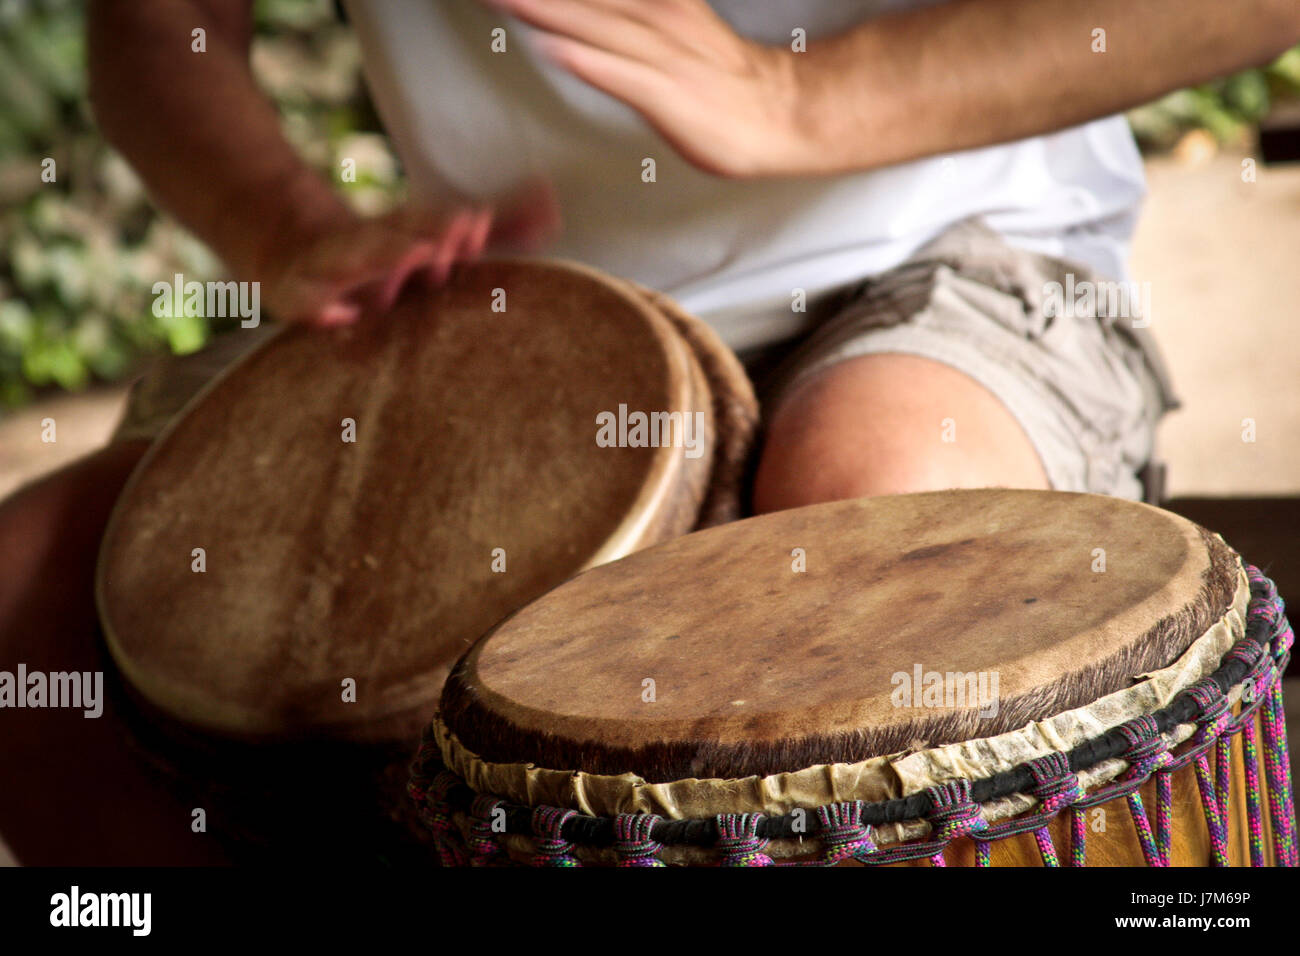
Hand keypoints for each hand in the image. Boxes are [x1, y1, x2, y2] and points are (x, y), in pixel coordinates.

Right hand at [254, 178, 560, 325]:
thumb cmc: (387, 254)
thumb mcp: (440, 235)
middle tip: (457, 235)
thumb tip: (554, 206)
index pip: (428, 224)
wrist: (291, 245)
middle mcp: (368, 243)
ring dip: (382, 258)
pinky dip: (320, 310)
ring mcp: (331, 267)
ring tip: (415, 257)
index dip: (451, 225)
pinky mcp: (300, 296)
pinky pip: (306, 303)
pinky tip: (340, 319)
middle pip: (395, 236)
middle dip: (426, 234)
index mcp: (403, 231)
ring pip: (352, 260)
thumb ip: (500, 225)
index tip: (479, 224)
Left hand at [485, 0, 803, 177]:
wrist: (783, 113)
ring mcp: (661, 57)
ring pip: (592, 24)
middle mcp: (654, 18)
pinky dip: (587, 61)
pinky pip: (622, 75)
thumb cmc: (724, 79)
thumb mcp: (674, 25)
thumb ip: (628, 17)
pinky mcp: (669, 96)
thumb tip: (580, 22)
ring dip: (544, 9)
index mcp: (653, 1)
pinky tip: (554, 50)